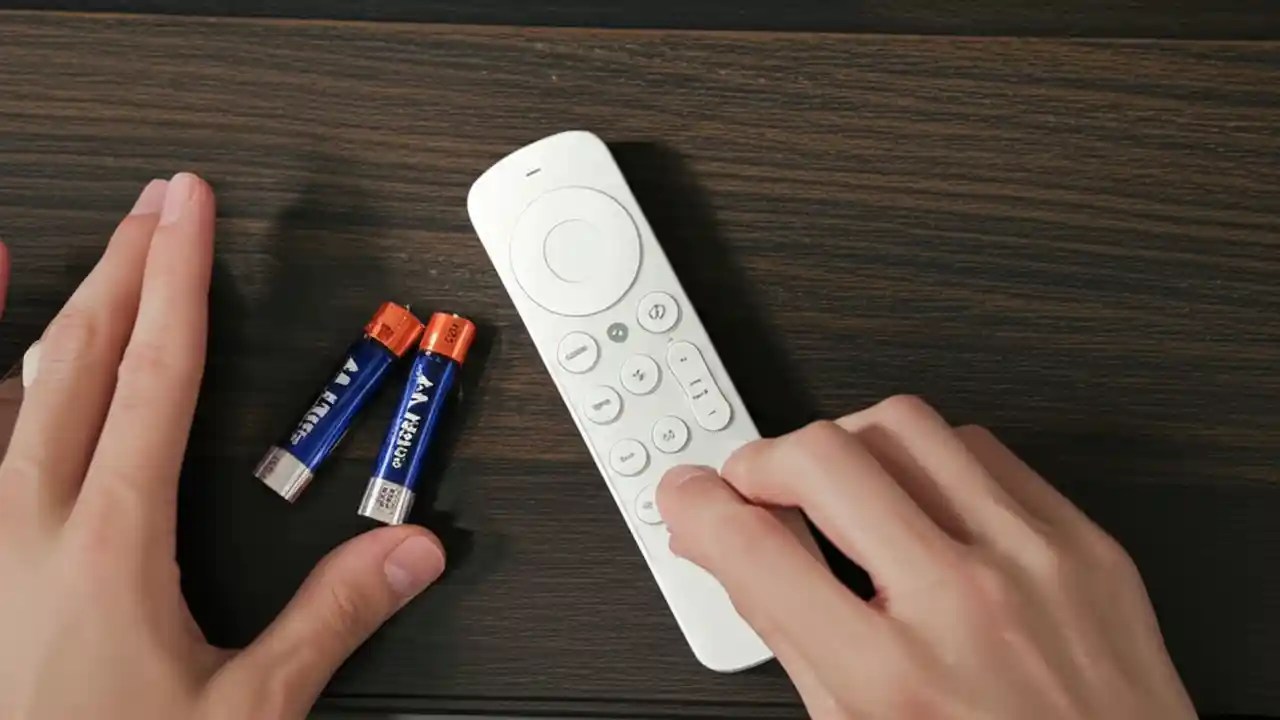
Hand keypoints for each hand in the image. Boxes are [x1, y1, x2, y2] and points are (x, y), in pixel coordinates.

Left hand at [0, 174, 446, 718]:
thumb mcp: (241, 712)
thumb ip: (328, 623)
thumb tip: (409, 554)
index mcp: (112, 540)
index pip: (158, 373)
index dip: (179, 280)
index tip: (188, 214)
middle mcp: (29, 519)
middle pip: (86, 355)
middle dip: (127, 267)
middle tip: (157, 205)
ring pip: (14, 386)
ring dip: (61, 308)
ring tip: (87, 252)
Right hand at [658, 396, 1195, 719]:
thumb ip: (789, 635)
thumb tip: (733, 552)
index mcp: (891, 680)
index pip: (754, 548)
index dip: (697, 508)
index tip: (692, 499)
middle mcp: (965, 607)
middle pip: (822, 458)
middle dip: (762, 461)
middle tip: (756, 486)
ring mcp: (1034, 564)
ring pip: (903, 425)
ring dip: (846, 445)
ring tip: (839, 486)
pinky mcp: (1086, 544)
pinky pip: (984, 448)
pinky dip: (929, 461)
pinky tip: (920, 501)